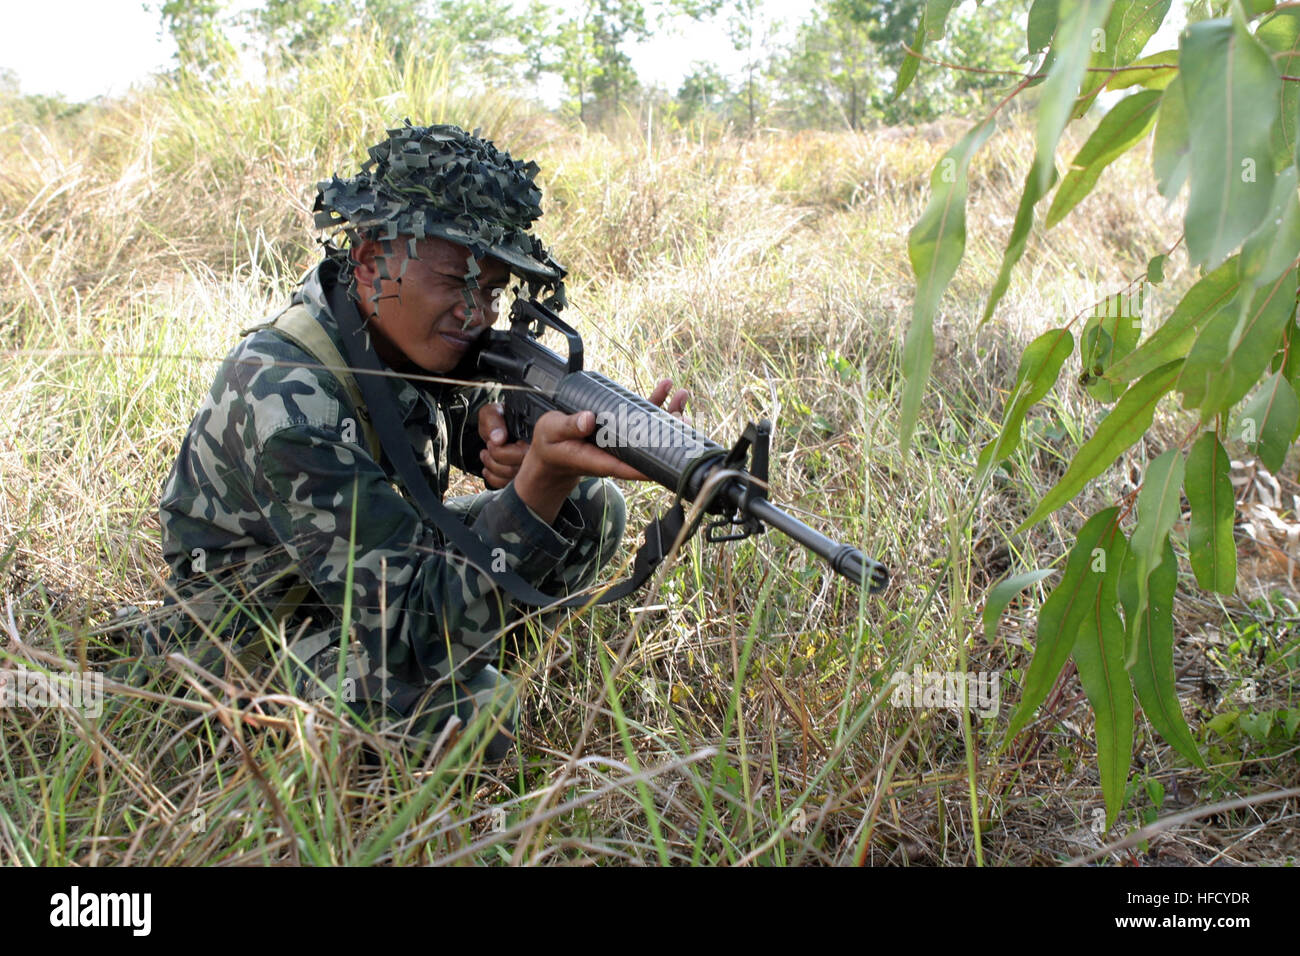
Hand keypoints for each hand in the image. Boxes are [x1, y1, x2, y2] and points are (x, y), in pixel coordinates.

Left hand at [477, 402, 528, 489]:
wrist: (497, 427)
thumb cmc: (499, 418)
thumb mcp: (492, 413)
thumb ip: (493, 420)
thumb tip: (498, 438)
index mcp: (534, 437)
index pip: (521, 455)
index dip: (501, 452)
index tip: (491, 443)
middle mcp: (536, 455)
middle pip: (515, 470)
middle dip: (494, 461)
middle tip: (488, 448)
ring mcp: (530, 468)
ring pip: (510, 479)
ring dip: (492, 468)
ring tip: (486, 455)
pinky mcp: (522, 477)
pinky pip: (507, 485)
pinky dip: (492, 478)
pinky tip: (488, 468)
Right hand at [508, 377, 691, 522]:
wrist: (551, 451)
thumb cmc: (549, 445)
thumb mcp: (551, 433)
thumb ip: (568, 427)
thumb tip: (589, 419)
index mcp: (599, 460)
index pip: (629, 466)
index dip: (651, 464)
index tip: (670, 456)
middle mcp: (615, 454)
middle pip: (648, 448)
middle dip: (668, 433)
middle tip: (684, 416)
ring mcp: (620, 442)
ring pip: (650, 431)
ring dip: (667, 414)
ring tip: (682, 395)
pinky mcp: (620, 431)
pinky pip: (642, 419)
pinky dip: (654, 405)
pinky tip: (666, 388)